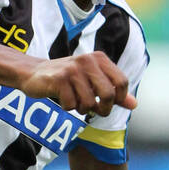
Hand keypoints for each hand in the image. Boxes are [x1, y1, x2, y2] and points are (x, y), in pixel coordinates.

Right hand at [21, 51, 136, 116]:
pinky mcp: (59, 80)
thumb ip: (113, 93)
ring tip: (75, 102)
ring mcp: (73, 70)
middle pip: (108, 95)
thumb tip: (134, 105)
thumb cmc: (67, 80)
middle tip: (95, 111)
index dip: (118, 99)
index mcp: (99, 59)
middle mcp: (88, 61)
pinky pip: (71, 105)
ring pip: (88, 103)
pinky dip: (67, 107)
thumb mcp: (92, 82)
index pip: (122, 82)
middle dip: (103, 109)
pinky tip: (62, 99)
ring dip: (82, 109)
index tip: (108, 103)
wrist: (34, 73)